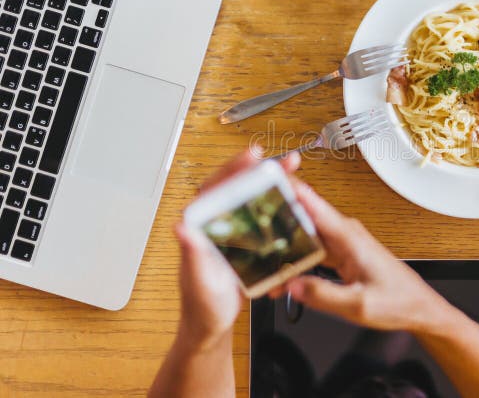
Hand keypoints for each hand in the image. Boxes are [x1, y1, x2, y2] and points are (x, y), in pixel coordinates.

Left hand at [174, 148, 298, 349]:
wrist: (212, 325)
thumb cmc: (201, 306)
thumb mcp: (198, 280)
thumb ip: (192, 254)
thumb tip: (180, 226)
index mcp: (198, 227)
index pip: (215, 188)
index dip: (234, 169)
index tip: (253, 157)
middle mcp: (214, 224)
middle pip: (237, 187)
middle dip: (259, 169)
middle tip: (283, 161)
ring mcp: (230, 231)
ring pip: (250, 198)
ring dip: (270, 183)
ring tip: (291, 172)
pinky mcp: (244, 241)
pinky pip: (260, 217)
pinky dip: (277, 205)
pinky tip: (293, 201)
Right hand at [269, 177, 449, 333]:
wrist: (418, 308)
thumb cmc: (397, 302)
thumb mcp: (358, 305)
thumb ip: (322, 295)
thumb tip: (290, 284)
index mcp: (348, 236)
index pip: (312, 202)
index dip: (288, 187)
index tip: (264, 177)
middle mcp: (344, 233)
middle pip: (302, 215)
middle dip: (274, 216)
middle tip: (244, 221)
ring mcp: (342, 243)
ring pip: (304, 235)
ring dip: (282, 244)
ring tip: (256, 256)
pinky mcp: (341, 254)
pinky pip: (311, 250)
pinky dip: (294, 260)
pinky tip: (279, 275)